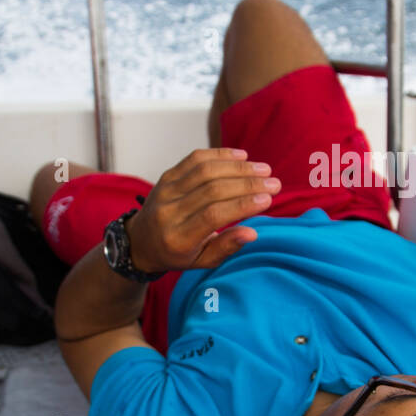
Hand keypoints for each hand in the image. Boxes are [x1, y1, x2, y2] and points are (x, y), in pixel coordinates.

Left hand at [126, 148, 279, 272]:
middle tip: (274, 183)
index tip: (267, 199)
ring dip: (238, 167)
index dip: (242, 205)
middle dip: (247, 184)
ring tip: (264, 169)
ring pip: (205, 171)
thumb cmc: (177, 253)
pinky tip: (242, 156)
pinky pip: (195, 159)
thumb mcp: (201, 261)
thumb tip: (252, 233)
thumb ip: (226, 247)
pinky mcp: (166, 175)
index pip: (213, 215)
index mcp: (177, 238)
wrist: (141, 241)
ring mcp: (165, 191)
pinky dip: (220, 155)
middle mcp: (168, 212)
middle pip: (212, 190)